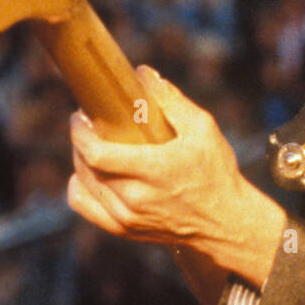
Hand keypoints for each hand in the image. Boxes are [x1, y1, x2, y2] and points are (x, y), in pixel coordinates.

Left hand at [67, 66, 285, 301]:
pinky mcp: (126, 230)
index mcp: (153, 171)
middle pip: (86, 166)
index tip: (80, 116)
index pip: (96, 154)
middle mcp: (135, 198)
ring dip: (80, 161)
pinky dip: (80, 188)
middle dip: (79, 141)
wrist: (225, 222)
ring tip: (91, 145)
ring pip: (82, 186)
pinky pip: (86, 207)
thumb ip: (170, 99)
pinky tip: (90, 175)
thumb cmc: (216, 172)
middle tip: (87, 124)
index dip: (80, 133)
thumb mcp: (202, 128)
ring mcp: (128, 218)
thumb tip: (142, 73)